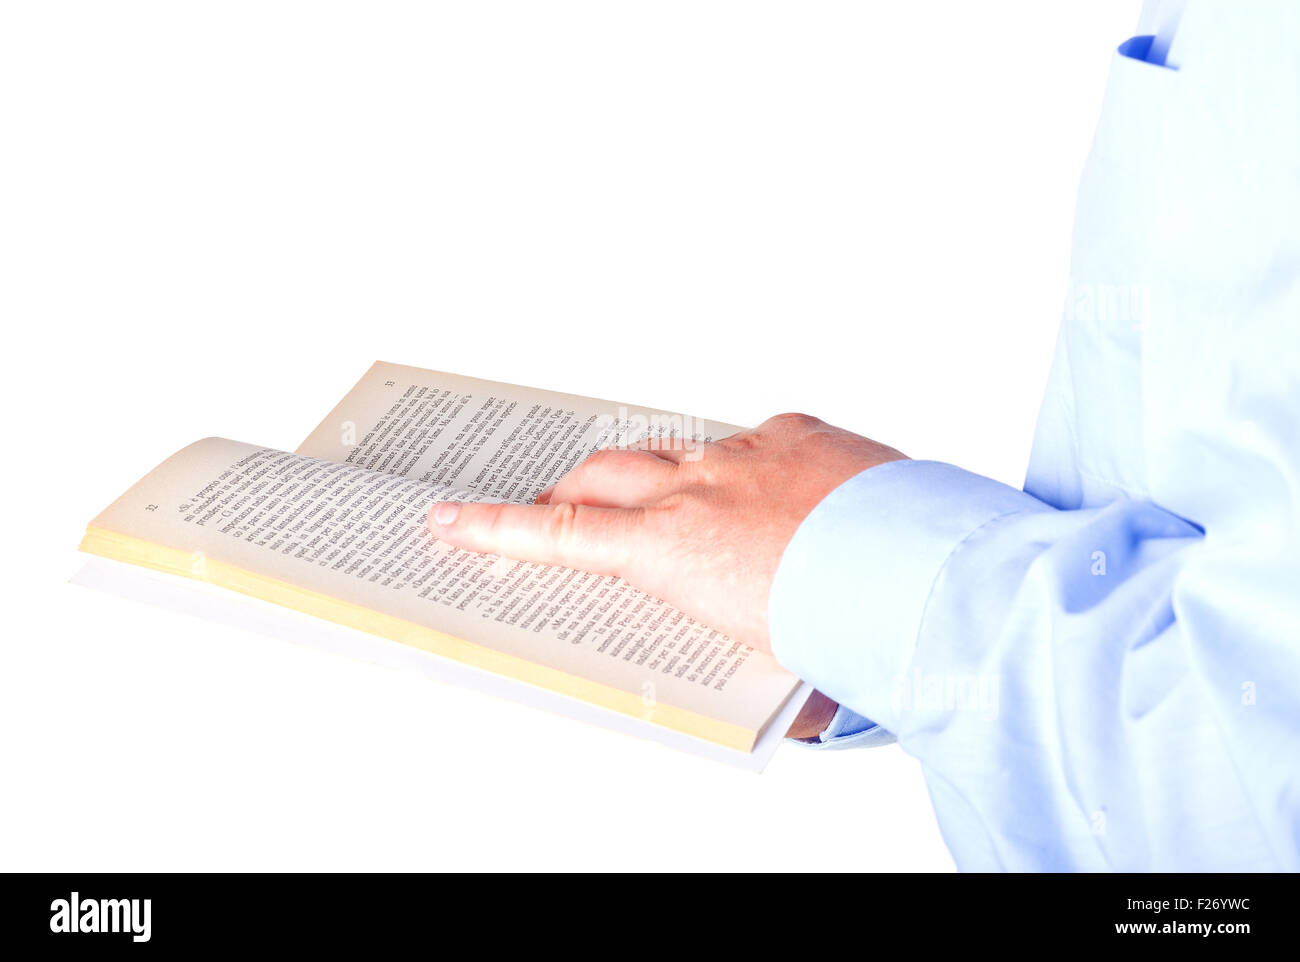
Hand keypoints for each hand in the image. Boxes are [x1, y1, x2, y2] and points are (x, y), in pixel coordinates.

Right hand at [427, 412, 905, 656]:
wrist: (926, 569)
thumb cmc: (850, 625)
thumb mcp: (778, 669)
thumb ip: (761, 677)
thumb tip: (789, 706)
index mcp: (671, 550)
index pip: (558, 537)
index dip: (492, 529)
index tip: (447, 519)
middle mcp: (697, 490)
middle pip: (600, 477)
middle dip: (564, 492)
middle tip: (547, 507)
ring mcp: (746, 454)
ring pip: (673, 453)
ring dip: (656, 479)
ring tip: (667, 504)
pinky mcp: (797, 434)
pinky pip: (752, 440)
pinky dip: (746, 464)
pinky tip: (767, 488)